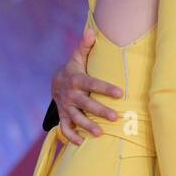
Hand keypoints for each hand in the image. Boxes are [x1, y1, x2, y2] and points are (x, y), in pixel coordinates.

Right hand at [52, 28, 121, 145]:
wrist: (55, 83)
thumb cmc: (73, 70)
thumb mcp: (77, 58)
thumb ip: (85, 47)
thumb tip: (92, 31)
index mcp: (77, 80)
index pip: (93, 84)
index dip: (106, 88)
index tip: (120, 93)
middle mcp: (71, 95)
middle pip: (86, 104)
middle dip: (100, 111)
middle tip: (115, 117)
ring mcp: (66, 107)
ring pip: (76, 118)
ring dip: (87, 126)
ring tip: (100, 134)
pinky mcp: (63, 116)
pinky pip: (65, 128)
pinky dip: (71, 136)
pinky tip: (82, 143)